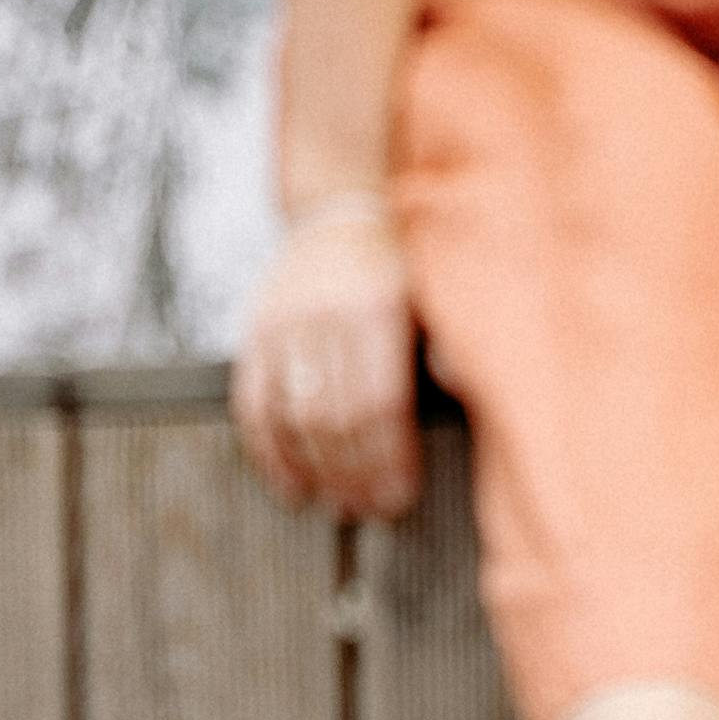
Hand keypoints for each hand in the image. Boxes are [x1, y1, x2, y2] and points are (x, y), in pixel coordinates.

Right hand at [232, 206, 426, 520]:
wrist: (343, 209)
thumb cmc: (406, 268)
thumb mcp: (437, 295)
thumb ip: (450, 344)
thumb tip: (463, 392)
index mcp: (378, 308)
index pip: (380, 402)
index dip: (388, 458)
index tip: (399, 497)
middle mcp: (326, 315)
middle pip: (337, 417)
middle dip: (356, 474)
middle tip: (371, 510)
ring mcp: (285, 323)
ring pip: (295, 415)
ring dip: (317, 471)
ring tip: (340, 506)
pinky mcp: (256, 331)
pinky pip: (254, 402)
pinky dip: (270, 451)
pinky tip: (291, 486)